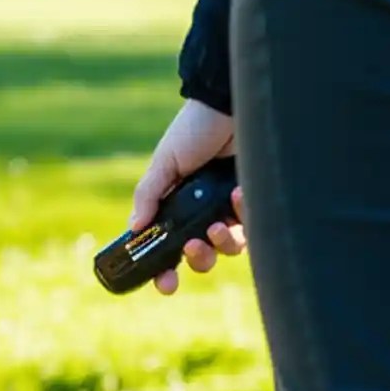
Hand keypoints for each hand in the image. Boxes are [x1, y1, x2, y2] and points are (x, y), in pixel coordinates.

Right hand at [130, 99, 245, 294]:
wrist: (230, 105)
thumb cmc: (194, 129)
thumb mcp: (165, 161)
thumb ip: (148, 194)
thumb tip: (133, 229)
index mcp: (176, 207)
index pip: (167, 249)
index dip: (165, 271)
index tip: (166, 285)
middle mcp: (203, 212)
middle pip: (201, 257)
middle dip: (198, 260)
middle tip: (193, 247)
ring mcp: (230, 209)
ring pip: (229, 248)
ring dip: (222, 243)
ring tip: (219, 224)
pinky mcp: (256, 201)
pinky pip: (253, 226)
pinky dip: (244, 216)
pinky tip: (238, 195)